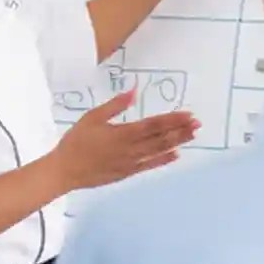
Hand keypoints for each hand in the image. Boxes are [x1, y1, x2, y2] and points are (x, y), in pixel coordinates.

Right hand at [49, 90, 198, 190]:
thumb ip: (114, 105)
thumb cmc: (76, 141)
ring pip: (159, 151)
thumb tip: (133, 91)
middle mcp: (131, 149)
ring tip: (192, 136)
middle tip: (198, 124)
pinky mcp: (127, 173)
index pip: (154, 124)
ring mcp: (131, 163)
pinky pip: (149, 166)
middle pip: (161, 138)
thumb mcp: (92, 117)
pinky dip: (163, 160)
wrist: (65, 171)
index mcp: (122, 133)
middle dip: (181, 130)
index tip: (188, 114)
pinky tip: (175, 155)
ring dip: (177, 142)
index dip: (173, 119)